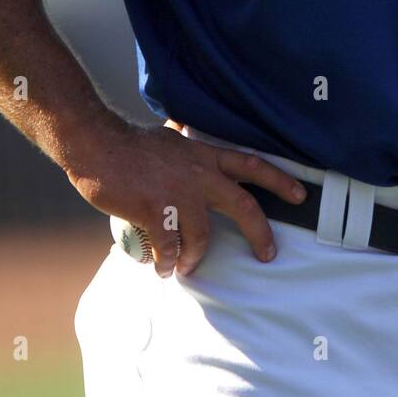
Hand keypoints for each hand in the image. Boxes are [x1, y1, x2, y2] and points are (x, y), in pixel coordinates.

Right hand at [65, 116, 306, 278]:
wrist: (97, 145)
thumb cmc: (128, 144)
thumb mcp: (168, 138)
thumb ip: (182, 142)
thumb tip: (182, 129)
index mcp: (203, 154)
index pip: (250, 164)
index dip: (278, 180)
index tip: (300, 194)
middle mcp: (199, 174)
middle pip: (242, 206)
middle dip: (260, 233)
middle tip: (268, 254)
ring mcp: (179, 194)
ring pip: (202, 237)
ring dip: (195, 257)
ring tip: (185, 266)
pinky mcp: (156, 212)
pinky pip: (169, 249)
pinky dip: (167, 262)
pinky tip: (161, 267)